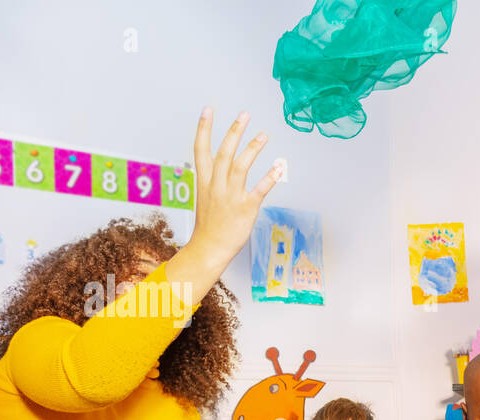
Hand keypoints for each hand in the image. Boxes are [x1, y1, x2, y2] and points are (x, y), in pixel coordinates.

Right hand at [187, 108, 282, 267]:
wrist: (209, 248)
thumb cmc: (210, 225)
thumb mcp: (206, 198)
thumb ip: (214, 180)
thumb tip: (223, 166)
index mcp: (205, 182)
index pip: (201, 150)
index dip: (204, 129)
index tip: (208, 110)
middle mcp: (216, 186)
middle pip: (224, 153)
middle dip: (234, 132)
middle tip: (244, 114)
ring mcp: (231, 197)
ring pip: (240, 167)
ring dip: (252, 149)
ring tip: (263, 135)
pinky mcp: (245, 208)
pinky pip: (259, 190)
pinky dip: (269, 178)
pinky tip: (278, 166)